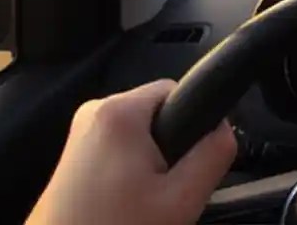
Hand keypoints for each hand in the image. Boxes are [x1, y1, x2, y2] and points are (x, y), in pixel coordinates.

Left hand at [27, 79, 236, 224]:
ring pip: (139, 136)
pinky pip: (118, 151)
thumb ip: (212, 155)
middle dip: (170, 149)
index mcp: (119, 112)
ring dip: (150, 165)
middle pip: (158, 114)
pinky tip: (124, 206)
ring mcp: (79, 135)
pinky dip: (129, 173)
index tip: (186, 166)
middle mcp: (93, 112)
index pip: (177, 90)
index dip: (194, 125)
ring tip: (142, 204)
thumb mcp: (180, 200)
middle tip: (165, 193)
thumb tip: (224, 128)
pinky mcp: (72, 158)